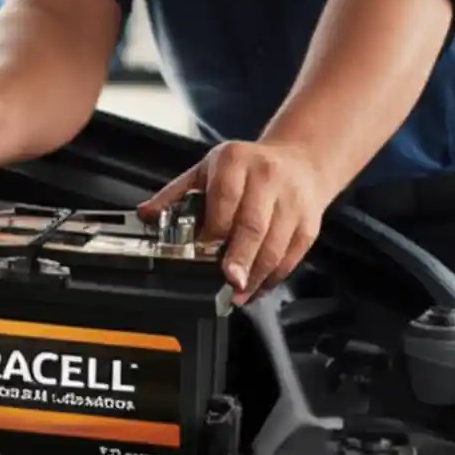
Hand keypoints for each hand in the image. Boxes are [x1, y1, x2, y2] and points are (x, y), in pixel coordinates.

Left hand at [137, 141, 332, 304]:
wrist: (300, 161)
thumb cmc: (249, 167)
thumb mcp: (207, 170)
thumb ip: (175, 195)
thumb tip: (146, 215)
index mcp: (237, 162)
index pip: (225, 199)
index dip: (214, 230)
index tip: (203, 252)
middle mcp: (268, 179)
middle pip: (253, 225)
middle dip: (240, 258)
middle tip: (228, 281)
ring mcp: (292, 202)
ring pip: (275, 246)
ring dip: (256, 275)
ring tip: (239, 293)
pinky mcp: (308, 224)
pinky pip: (291, 257)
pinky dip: (273, 277)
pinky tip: (257, 287)